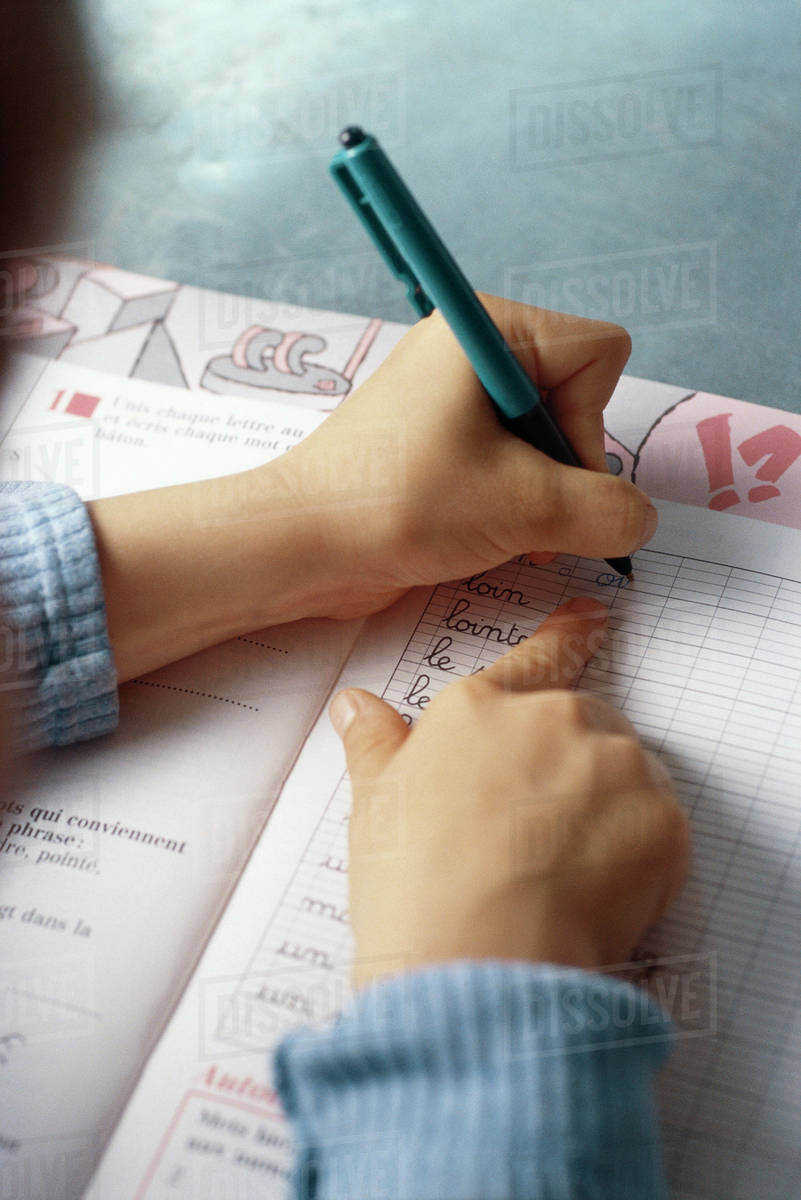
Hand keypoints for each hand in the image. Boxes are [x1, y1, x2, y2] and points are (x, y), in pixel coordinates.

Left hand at [279, 295, 655, 618]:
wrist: (301, 545)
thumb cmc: (399, 504)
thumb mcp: (526, 507)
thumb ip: (607, 510)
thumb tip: (639, 519)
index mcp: (488, 327)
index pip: (600, 352)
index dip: (593, 422)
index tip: (547, 470)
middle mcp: (471, 349)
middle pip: (576, 399)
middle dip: (565, 470)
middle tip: (526, 514)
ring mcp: (450, 395)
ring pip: (543, 440)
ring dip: (538, 496)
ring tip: (500, 532)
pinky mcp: (436, 439)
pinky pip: (507, 461)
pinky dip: (511, 503)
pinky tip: (482, 536)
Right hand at [330, 597, 689, 989]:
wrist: (473, 967)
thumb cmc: (415, 887)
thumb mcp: (377, 805)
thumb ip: (375, 742)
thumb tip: (354, 704)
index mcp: (482, 708)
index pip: (538, 658)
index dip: (568, 635)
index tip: (594, 617)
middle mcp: (553, 718)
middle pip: (587, 724)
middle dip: (573, 769)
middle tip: (539, 834)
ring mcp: (614, 764)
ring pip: (628, 775)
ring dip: (609, 811)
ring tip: (559, 873)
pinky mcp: (662, 820)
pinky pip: (660, 828)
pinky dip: (640, 857)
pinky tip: (594, 893)